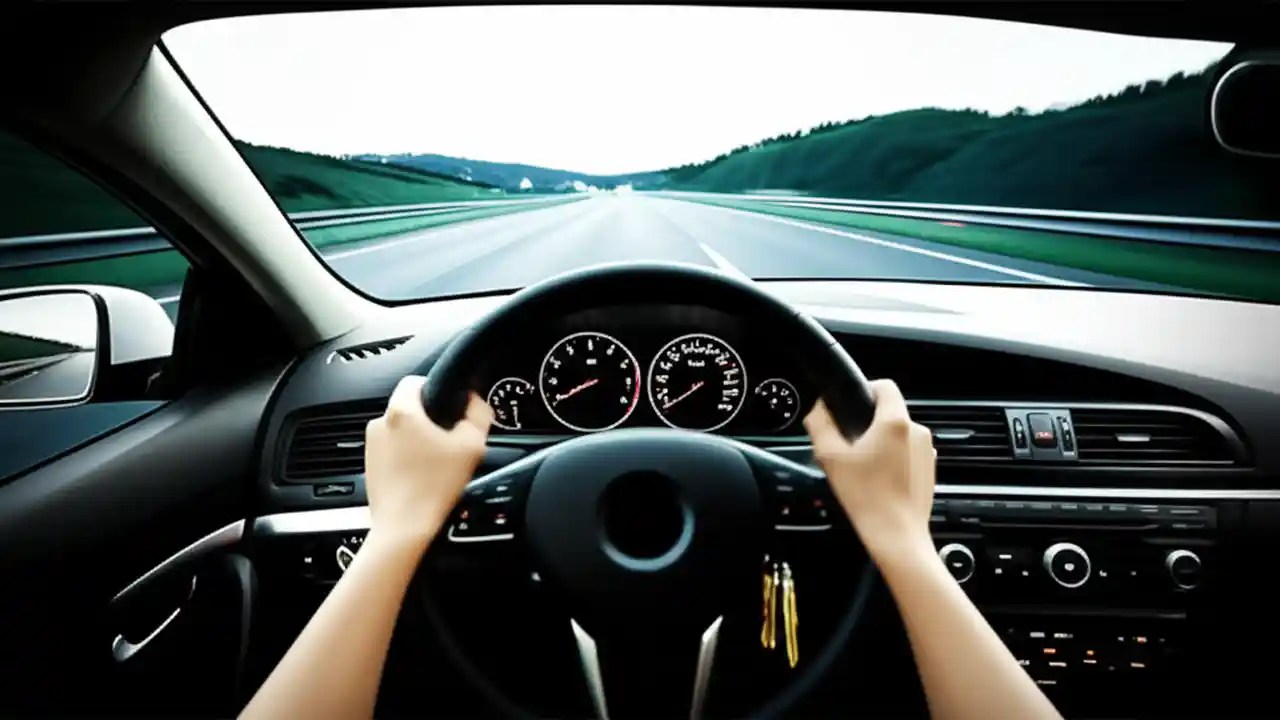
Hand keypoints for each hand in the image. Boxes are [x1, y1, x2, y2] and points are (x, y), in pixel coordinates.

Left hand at [364, 376, 491, 547]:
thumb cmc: (434, 487)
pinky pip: (392, 451)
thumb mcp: (472, 446)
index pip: (416, 380)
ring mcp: (370, 446)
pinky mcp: (369, 466)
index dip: (438, 389)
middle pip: (409, 407)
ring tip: (436, 462)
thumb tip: (475, 401)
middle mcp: (379, 424)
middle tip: (449, 440)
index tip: (451, 407)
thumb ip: (478, 413)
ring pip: (400, 430)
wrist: (404, 528)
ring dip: (417, 439)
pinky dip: (406, 457)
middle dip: (430, 419)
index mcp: (401, 412)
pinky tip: (422, 475)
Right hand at [804, 379, 935, 567]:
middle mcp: (917, 432)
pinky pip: (908, 453)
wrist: (896, 535)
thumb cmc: (865, 496)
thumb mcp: (830, 457)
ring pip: (899, 433)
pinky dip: (894, 459)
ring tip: (863, 467)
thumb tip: (818, 409)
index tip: (850, 406)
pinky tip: (879, 480)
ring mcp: (927, 451)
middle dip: (869, 423)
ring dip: (882, 442)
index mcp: (895, 422)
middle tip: (849, 445)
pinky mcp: (930, 469)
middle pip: (890, 411)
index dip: (865, 389)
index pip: (884, 386)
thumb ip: (820, 424)